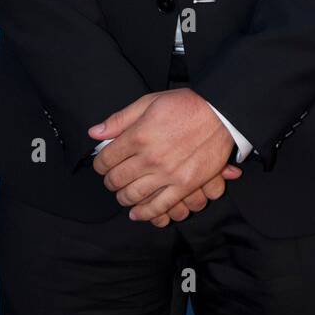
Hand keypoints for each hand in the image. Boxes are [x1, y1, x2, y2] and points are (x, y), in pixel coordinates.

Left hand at [88, 88, 238, 222]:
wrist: (220, 113)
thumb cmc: (185, 105)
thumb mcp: (149, 102)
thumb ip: (120, 119)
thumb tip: (94, 133)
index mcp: (138, 136)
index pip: (106, 159)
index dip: (99, 164)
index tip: (102, 164)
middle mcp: (149, 158)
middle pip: (117, 179)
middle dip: (110, 181)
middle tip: (112, 179)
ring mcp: (167, 174)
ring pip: (133, 195)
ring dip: (123, 197)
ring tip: (123, 194)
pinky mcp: (184, 185)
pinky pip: (159, 206)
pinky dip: (144, 213)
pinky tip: (137, 213)